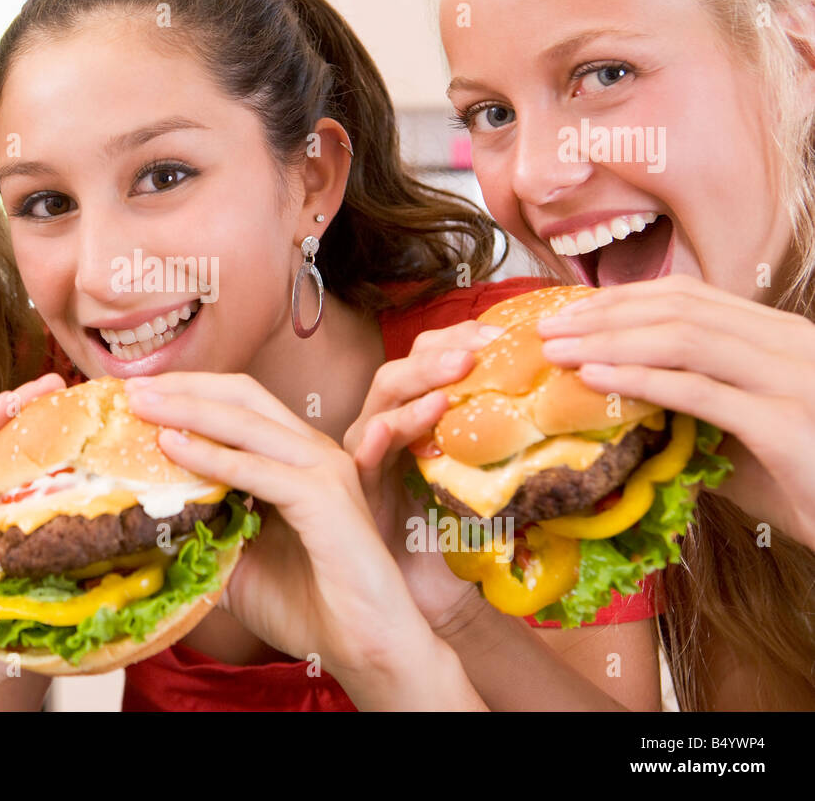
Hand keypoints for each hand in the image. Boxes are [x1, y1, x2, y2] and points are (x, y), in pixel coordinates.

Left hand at [124, 371, 482, 709]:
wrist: (365, 649)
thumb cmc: (309, 606)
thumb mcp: (238, 562)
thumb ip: (204, 530)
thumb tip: (145, 523)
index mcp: (296, 458)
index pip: (238, 405)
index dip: (187, 392)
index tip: (135, 394)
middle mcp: (313, 453)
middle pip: (242, 395)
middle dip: (182, 385)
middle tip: (130, 388)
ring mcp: (323, 471)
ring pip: (246, 422)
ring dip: (187, 408)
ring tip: (140, 404)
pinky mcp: (325, 500)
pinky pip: (257, 470)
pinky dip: (211, 456)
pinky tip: (172, 446)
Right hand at [342, 320, 503, 628]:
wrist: (433, 594)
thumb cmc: (457, 531)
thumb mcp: (487, 472)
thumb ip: (505, 436)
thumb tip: (568, 401)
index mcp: (413, 414)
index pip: (428, 358)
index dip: (459, 337)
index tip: (503, 330)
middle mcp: (382, 426)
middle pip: (402, 370)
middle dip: (439, 352)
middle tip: (482, 346)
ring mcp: (364, 455)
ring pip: (380, 403)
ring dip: (415, 384)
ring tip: (453, 374)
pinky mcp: (356, 490)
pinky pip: (361, 458)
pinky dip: (375, 439)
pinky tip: (389, 430)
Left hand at [537, 274, 814, 547]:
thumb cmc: (805, 481)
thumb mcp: (742, 436)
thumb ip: (692, 412)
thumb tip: (619, 407)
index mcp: (778, 336)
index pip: (689, 296)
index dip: (621, 299)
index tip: (568, 312)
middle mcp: (788, 344)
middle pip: (678, 309)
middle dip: (604, 316)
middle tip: (547, 331)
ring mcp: (790, 379)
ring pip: (684, 339)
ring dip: (610, 342)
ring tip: (558, 353)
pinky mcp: (784, 422)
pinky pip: (700, 391)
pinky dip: (641, 380)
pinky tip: (596, 380)